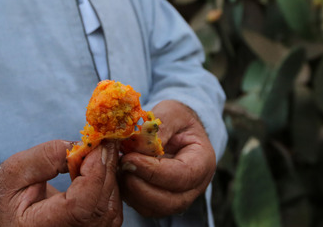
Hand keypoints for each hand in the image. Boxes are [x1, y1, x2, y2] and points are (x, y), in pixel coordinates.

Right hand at [0, 139, 121, 226]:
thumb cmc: (0, 194)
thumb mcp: (13, 170)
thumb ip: (46, 157)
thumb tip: (82, 146)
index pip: (79, 208)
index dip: (93, 174)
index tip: (93, 145)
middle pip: (99, 209)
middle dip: (105, 170)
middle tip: (104, 140)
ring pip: (110, 212)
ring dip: (110, 177)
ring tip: (99, 152)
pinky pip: (110, 213)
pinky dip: (110, 187)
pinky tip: (99, 169)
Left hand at [118, 100, 215, 217]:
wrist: (177, 128)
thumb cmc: (176, 119)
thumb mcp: (171, 112)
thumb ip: (159, 126)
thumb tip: (139, 144)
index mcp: (202, 162)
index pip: (181, 176)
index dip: (153, 170)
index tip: (130, 158)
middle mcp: (194, 186)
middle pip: (170, 201)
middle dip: (141, 187)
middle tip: (122, 164)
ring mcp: (178, 197)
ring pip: (155, 209)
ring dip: (132, 191)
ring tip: (120, 167)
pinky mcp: (161, 201)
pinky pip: (144, 207)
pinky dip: (128, 194)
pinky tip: (120, 173)